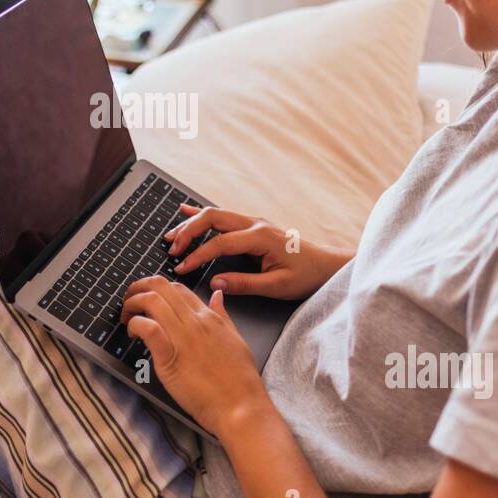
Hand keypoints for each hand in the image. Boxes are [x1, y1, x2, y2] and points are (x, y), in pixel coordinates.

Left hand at [120, 277, 268, 437]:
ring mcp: (182, 338)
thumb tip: (217, 295)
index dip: (158, 289)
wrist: (241, 407)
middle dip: (138, 287)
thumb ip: (223, 316)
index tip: (149, 300)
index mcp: (209, 318)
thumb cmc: (240, 381)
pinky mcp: (169, 358)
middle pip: (161, 286)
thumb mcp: (236, 339)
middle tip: (130, 300)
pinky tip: (133, 333)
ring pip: (151, 300)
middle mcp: (195, 322)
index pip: (179, 288)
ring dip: (132, 302)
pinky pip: (148, 328)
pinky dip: (135, 324)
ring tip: (127, 316)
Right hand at [166, 205, 351, 299]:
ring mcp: (253, 222)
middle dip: (188, 231)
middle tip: (172, 249)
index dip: (198, 255)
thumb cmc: (306, 275)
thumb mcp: (277, 286)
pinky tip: (186, 211)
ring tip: (171, 235)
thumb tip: (216, 282)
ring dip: (191, 223)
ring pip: (215, 214)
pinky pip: (223, 216)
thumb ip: (245, 284)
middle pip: (212, 219)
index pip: (219, 243)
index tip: (182, 268)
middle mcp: (255, 224)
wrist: (325, 265)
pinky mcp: (253, 226)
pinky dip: (202, 214)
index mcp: (260, 237)